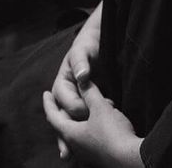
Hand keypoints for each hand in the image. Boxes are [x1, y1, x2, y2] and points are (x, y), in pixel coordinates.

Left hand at [42, 83, 141, 166]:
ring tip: (80, 114)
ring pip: (76, 135)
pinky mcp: (99, 158)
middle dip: (61, 114)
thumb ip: (89, 92)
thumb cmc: (113, 133)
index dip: (48, 103)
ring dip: (76, 123)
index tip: (45, 93)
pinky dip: (87, 131)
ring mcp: (87, 155)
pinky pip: (87, 143)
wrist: (132, 159)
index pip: (52, 116)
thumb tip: (82, 79)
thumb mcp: (100, 107)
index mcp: (71, 133)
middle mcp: (75, 146)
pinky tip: (96, 128)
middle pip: (62, 127)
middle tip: (58, 105)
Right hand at [51, 4, 102, 120]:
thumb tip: (82, 76)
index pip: (73, 107)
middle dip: (94, 116)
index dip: (90, 107)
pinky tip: (110, 112)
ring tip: (112, 109)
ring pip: (81, 124)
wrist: (97, 47)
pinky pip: (88, 123)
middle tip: (112, 106)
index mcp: (59, 88)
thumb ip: (80, 62)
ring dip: (97, 120)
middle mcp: (63, 100)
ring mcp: (73, 106)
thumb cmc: (87, 47)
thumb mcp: (83, 50)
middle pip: (75, 120)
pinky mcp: (84, 109)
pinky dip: (99, 120)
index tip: (108, 101)